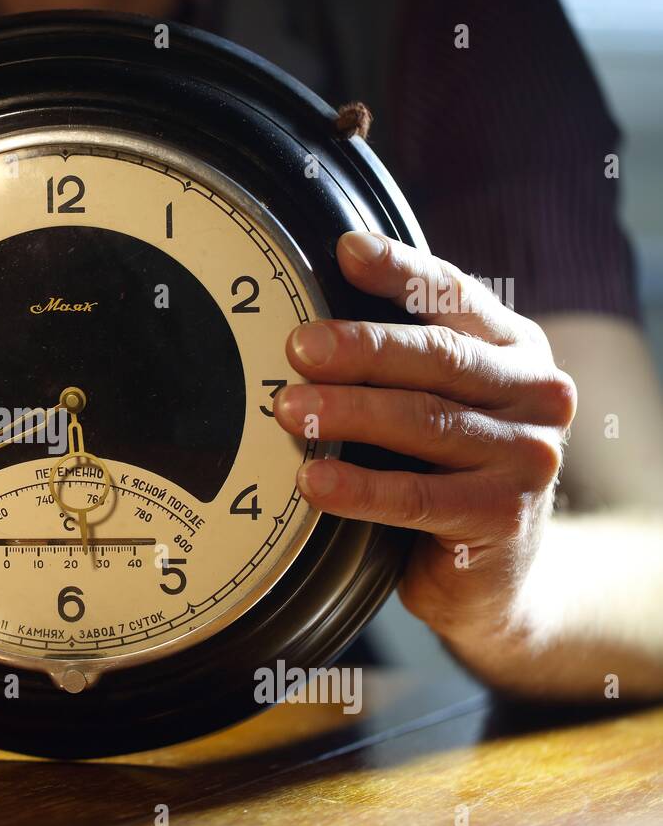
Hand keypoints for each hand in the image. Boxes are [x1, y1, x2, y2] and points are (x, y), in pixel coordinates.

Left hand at [272, 232, 577, 665]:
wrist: (495, 574)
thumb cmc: (447, 472)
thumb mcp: (437, 402)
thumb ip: (401, 360)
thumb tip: (308, 324)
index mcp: (514, 349)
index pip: (454, 297)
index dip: (401, 272)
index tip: (347, 251)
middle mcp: (536, 394)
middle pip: (437, 359)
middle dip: (362, 349)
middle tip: (298, 347)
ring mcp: (528, 457)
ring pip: (425, 422)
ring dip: (349, 413)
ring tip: (288, 409)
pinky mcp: (504, 516)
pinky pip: (416, 497)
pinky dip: (358, 487)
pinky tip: (312, 481)